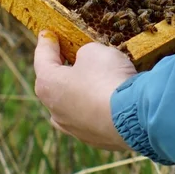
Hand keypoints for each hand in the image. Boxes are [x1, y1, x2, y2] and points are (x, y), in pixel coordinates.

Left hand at [33, 32, 136, 150]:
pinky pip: (91, 119)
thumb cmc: (107, 79)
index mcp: (47, 84)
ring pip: (70, 106)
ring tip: (88, 83)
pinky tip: (106, 103)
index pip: (42, 58)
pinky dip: (95, 109)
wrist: (132, 117)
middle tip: (67, 57)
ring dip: (76, 93)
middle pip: (54, 85)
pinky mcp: (93, 139)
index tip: (47, 34)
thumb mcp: (94, 52)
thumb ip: (84, 54)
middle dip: (60, 70)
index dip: (46, 43)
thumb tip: (86, 63)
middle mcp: (54, 110)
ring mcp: (72, 128)